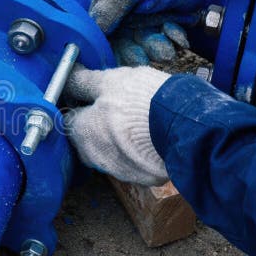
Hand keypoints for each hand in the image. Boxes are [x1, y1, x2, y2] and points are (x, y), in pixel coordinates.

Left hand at [64, 65, 169, 185]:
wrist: (187, 128)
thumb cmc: (144, 100)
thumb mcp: (112, 81)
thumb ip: (85, 82)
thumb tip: (68, 76)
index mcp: (82, 132)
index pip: (70, 119)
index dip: (81, 106)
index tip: (92, 98)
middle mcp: (94, 157)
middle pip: (87, 140)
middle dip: (97, 126)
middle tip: (118, 109)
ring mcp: (118, 170)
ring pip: (109, 153)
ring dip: (117, 141)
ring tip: (137, 123)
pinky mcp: (141, 178)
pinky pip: (132, 163)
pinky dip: (137, 152)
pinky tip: (150, 138)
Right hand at [90, 0, 207, 64]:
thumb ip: (105, 12)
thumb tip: (92, 35)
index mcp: (109, 0)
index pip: (102, 30)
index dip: (108, 47)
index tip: (114, 58)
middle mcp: (127, 11)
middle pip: (125, 41)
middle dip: (134, 52)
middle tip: (143, 59)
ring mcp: (149, 16)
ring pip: (147, 42)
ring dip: (155, 48)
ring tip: (165, 50)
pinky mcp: (170, 19)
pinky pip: (169, 36)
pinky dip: (173, 38)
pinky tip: (177, 37)